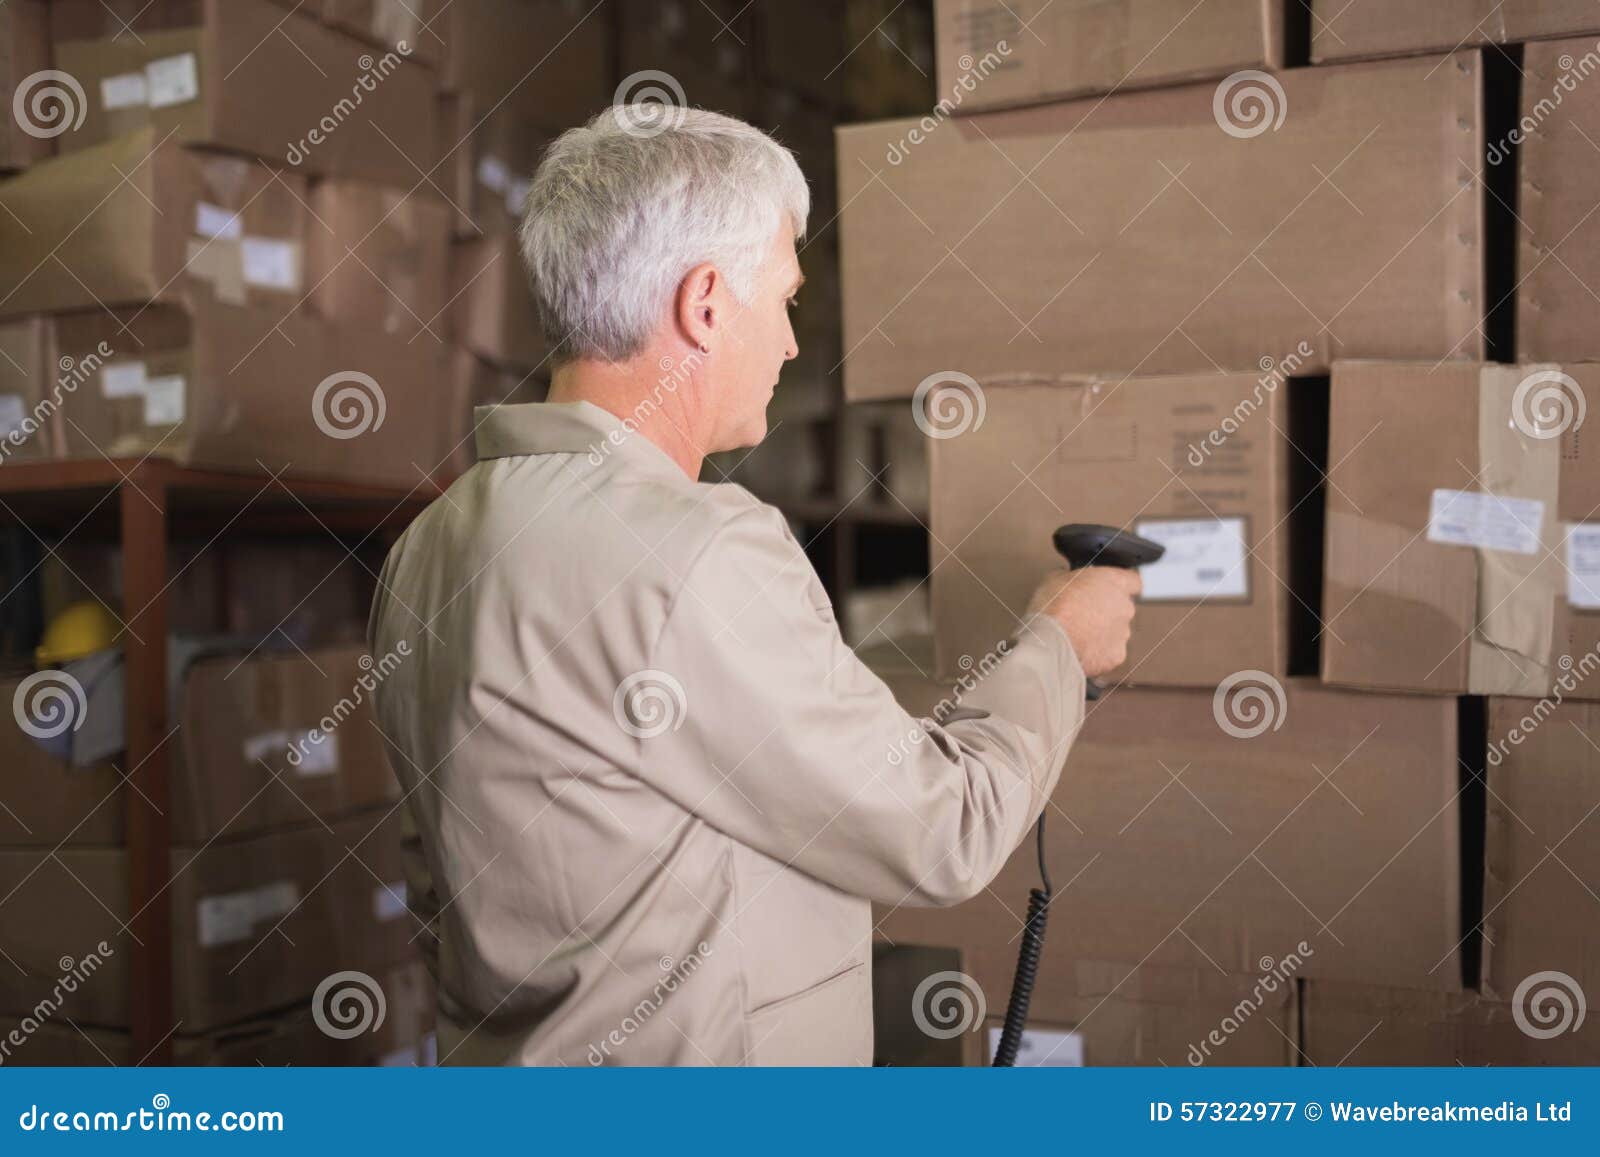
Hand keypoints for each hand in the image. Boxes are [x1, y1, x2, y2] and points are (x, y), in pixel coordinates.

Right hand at [1026, 565, 1141, 677]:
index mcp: (1116, 582)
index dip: (1120, 586)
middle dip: (1106, 611)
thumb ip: (1072, 576)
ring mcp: (1123, 634)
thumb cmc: (1053, 607)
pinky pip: (1109, 653)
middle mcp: (1125, 607)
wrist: (1050, 641)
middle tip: (1083, 614)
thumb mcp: (1056, 577)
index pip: (1133, 581)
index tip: (1109, 589)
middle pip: (1122, 608)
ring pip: (1116, 632)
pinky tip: (1079, 649)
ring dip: (1102, 632)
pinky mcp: (1116, 656)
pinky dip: (1097, 652)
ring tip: (1077, 635)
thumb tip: (1066, 577)